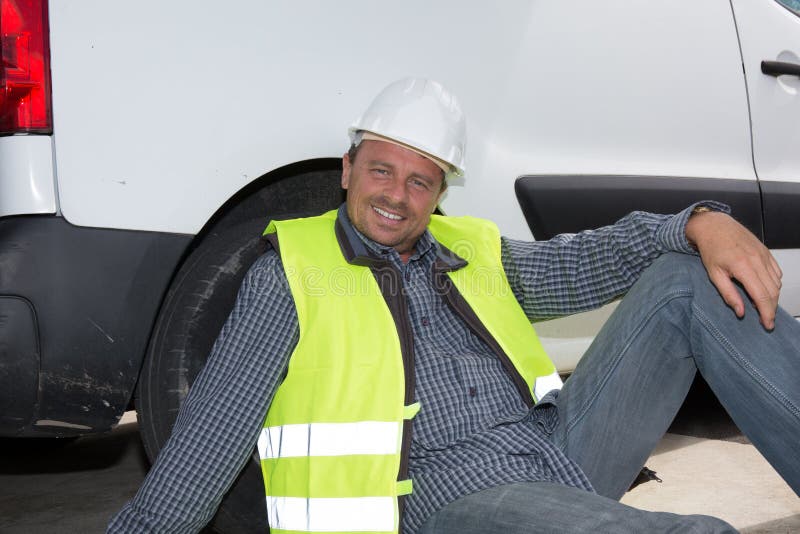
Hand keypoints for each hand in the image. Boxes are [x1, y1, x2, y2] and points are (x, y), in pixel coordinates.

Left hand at [685, 211, 781, 328]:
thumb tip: (740, 312)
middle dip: (771, 309)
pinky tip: (764, 289)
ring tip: (762, 306)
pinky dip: (774, 284)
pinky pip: (776, 272)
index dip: (766, 313)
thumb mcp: (714, 274)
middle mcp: (757, 260)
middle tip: (766, 320)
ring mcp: (764, 255)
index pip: (761, 296)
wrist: (714, 225)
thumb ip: (728, 294)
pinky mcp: (766, 252)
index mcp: (743, 267)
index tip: (767, 324)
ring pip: (777, 283)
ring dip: (773, 297)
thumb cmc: (711, 248)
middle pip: (773, 291)